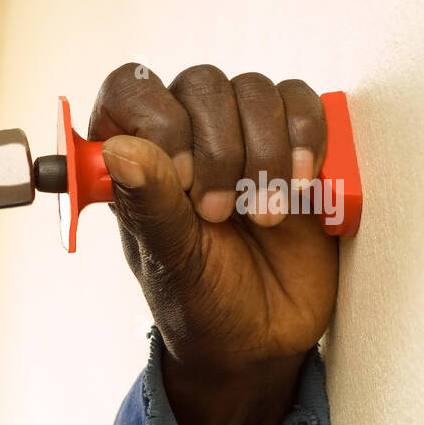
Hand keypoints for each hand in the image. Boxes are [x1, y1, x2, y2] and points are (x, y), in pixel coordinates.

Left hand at [89, 63, 338, 424]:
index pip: (130, 91)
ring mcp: (240, 137)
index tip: (178, 176)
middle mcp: (185, 138)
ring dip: (265, 151)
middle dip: (220, 149)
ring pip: (253, 90)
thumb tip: (119, 149)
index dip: (156, 119)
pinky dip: (304, 138)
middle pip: (200, 85)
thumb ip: (149, 205)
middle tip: (221, 213)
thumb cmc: (201, 303)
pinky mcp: (293, 144)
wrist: (263, 339)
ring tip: (265, 217)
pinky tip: (300, 186)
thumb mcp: (171, 262)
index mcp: (136, 162)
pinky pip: (301, 103)